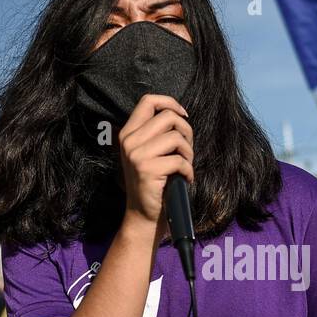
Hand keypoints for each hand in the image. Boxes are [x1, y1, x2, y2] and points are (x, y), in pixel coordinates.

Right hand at [119, 94, 193, 228]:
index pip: (148, 101)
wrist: (143, 215)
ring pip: (176, 137)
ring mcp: (136, 155)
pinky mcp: (148, 170)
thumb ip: (156, 133)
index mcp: (128, 133)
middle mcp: (129, 141)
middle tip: (186, 149)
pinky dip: (189, 170)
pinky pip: (180, 160)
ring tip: (185, 165)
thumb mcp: (147, 152)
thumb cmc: (153, 182)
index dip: (170, 103)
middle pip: (168, 117)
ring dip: (188, 152)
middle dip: (186, 131)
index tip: (183, 115)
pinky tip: (185, 179)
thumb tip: (179, 115)